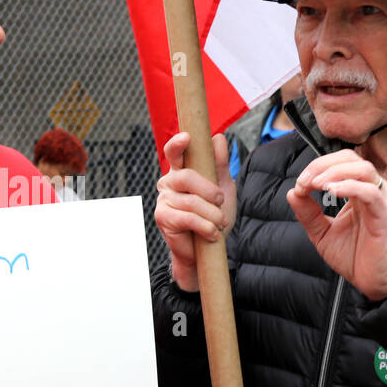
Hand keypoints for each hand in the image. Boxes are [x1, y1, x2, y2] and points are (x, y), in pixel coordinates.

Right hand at [154, 132, 235, 291]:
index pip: (174, 152)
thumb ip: (220, 164)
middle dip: (209, 190)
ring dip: (212, 214)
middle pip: (186, 177)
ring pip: (191, 201)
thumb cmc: (214, 215)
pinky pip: (187, 218)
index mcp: (182, 171)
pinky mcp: (163, 218)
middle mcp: (169, 182)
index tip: (186, 138)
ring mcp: (163, 200)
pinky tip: (211, 233)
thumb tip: (217, 137)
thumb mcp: (223, 187)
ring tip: (219, 223)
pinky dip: (205, 226)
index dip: (178, 144)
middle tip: (220, 201)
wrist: (208, 249)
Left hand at [286, 149, 386, 300]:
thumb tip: (292, 192)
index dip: (316, 168)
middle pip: (350, 158)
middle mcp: (370, 191)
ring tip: (317, 185)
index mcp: (356, 191)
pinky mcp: (386, 215)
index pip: (338, 163)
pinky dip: (350, 187)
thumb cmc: (355, 256)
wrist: (373, 282)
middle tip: (305, 181)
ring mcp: (380, 201)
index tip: (299, 186)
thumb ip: (308, 213)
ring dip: (335, 173)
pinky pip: (370, 192)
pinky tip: (333, 192)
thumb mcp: (322, 233)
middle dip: (322, 165)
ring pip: (362, 169)